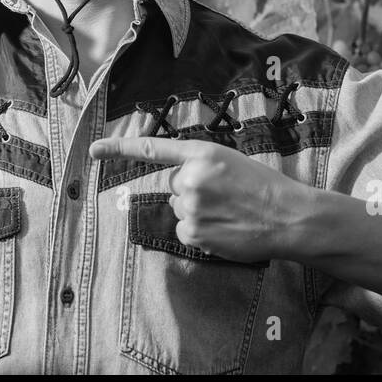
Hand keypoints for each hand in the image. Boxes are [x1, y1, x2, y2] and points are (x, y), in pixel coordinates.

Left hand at [89, 136, 309, 262]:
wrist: (288, 217)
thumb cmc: (263, 187)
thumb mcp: (230, 162)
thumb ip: (199, 166)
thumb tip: (177, 186)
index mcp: (202, 152)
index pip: (152, 148)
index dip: (118, 149)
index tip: (93, 150)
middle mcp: (191, 177)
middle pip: (174, 185)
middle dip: (192, 190)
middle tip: (224, 195)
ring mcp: (191, 206)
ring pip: (180, 208)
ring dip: (198, 212)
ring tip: (228, 212)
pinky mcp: (194, 233)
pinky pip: (185, 231)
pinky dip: (200, 233)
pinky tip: (223, 229)